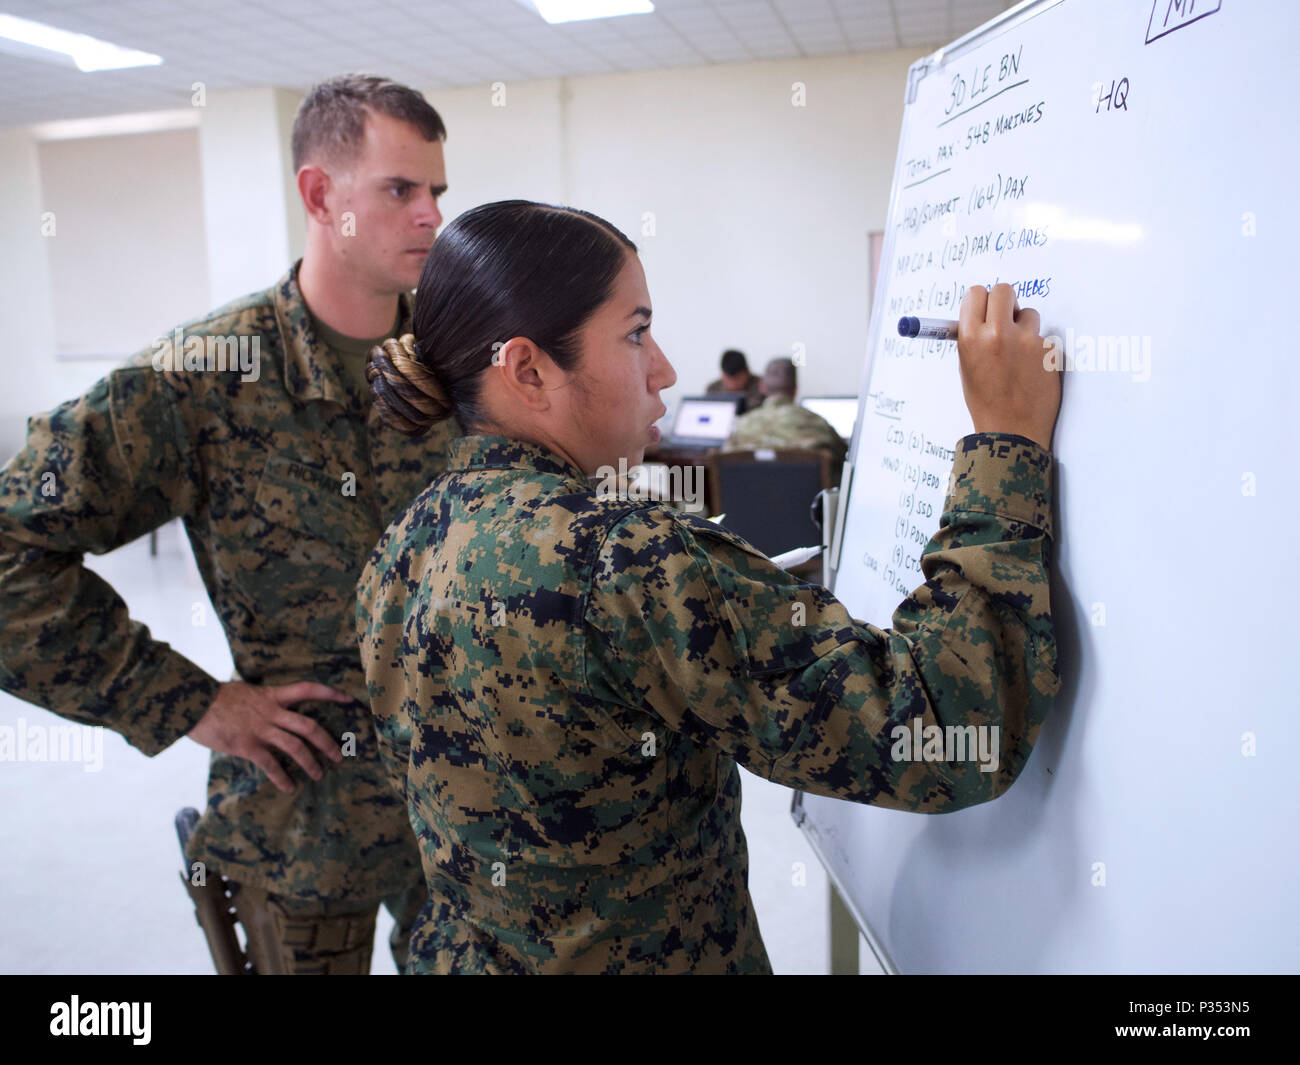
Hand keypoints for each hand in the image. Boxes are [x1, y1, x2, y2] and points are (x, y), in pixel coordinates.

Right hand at [187, 681, 350, 792]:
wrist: (191, 703)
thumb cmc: (215, 698)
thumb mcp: (245, 691)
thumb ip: (262, 700)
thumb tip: (272, 706)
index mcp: (272, 695)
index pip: (308, 689)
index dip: (330, 694)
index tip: (349, 700)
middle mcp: (271, 711)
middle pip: (309, 726)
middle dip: (327, 742)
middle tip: (338, 756)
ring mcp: (260, 729)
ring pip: (295, 746)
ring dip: (310, 762)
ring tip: (318, 774)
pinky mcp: (247, 745)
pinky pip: (270, 764)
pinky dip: (281, 777)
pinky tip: (288, 787)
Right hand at [957, 283, 1061, 449]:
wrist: (1012, 431)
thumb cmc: (987, 402)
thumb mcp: (967, 366)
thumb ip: (974, 337)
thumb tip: (984, 314)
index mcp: (971, 338)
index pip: (976, 293)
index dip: (982, 300)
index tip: (986, 309)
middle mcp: (997, 334)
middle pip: (1003, 290)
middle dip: (1005, 302)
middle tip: (1006, 318)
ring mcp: (1026, 340)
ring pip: (1029, 313)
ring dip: (1025, 327)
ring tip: (1020, 354)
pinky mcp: (1048, 350)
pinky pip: (1044, 337)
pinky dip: (1039, 349)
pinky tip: (1032, 369)